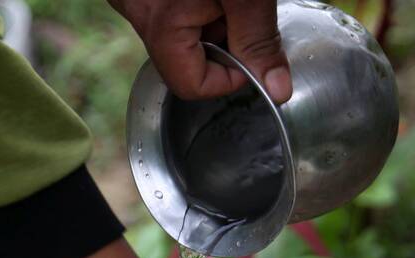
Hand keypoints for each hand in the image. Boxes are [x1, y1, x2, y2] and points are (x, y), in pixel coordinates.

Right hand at [108, 0, 292, 102]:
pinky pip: (171, 13)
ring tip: (228, 0)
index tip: (251, 51)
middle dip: (220, 46)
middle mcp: (136, 13)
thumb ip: (260, 40)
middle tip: (238, 13)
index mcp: (160, 25)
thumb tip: (278, 91)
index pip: (193, 86)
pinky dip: (198, 8)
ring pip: (179, 36)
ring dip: (211, 24)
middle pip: (183, 62)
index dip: (230, 75)